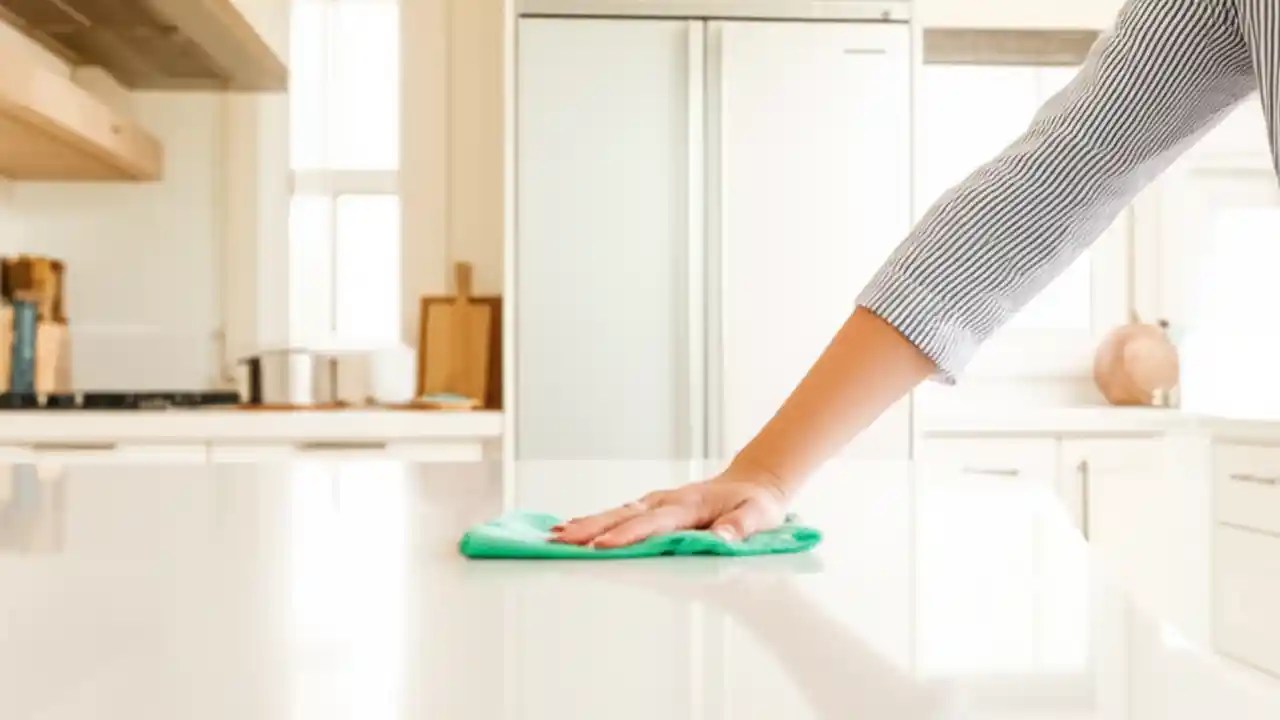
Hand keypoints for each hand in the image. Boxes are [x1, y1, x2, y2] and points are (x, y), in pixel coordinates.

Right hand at [550, 462, 790, 548]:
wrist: (755, 482)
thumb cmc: (756, 504)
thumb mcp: (758, 516)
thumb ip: (738, 528)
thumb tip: (720, 540)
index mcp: (688, 505)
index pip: (653, 523)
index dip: (627, 535)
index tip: (602, 547)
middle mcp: (666, 501)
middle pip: (623, 515)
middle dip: (591, 528)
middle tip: (560, 540)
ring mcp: (657, 503)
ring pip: (616, 513)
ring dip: (586, 524)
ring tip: (555, 535)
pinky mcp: (653, 508)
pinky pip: (620, 514)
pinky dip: (595, 520)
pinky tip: (572, 528)